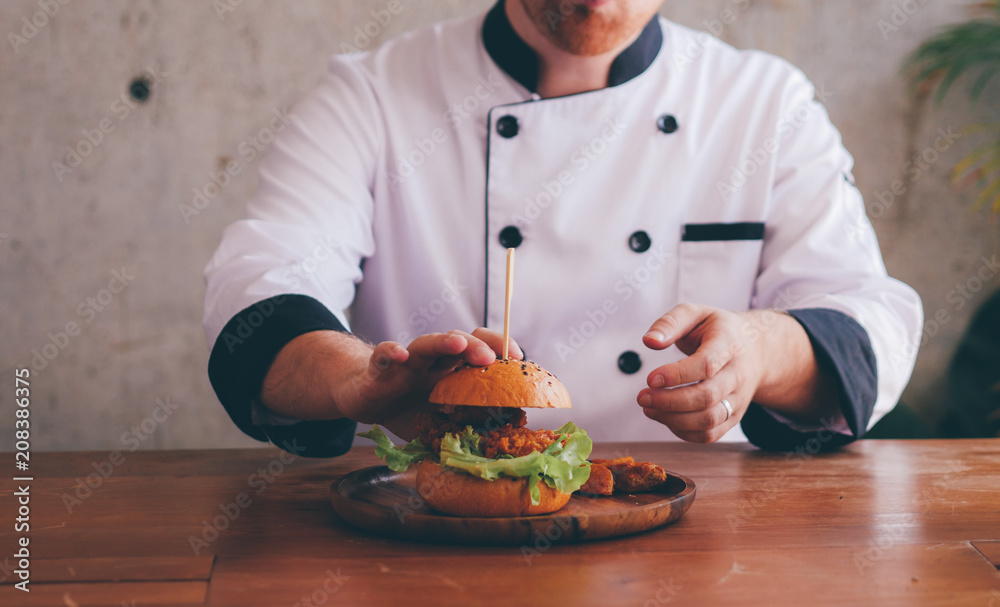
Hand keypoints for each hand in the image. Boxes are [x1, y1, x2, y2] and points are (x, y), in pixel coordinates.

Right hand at [260, 328, 521, 439]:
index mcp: (451, 371)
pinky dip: (390, 353)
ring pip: (425, 344)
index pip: (478, 353)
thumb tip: (502, 444)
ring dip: (443, 342)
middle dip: (477, 347)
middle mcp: (432, 362)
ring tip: (458, 343)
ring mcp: (406, 363)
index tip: (518, 358)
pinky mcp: (378, 370)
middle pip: (457, 344)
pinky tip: (399, 354)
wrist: (363, 398)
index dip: (498, 351)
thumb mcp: (440, 422)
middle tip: (493, 358)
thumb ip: (466, 427)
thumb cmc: (407, 408)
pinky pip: (383, 357)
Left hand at [636, 304, 767, 442]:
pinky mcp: (734, 417)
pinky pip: (710, 435)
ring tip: (649, 408)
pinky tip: (665, 418)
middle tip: (642, 397)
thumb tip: (649, 341)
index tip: (650, 378)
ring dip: (673, 420)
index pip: (707, 365)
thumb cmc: (718, 331)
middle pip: (707, 397)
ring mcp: (738, 399)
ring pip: (709, 421)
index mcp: (729, 345)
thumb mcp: (696, 313)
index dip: (676, 375)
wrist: (754, 349)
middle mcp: (738, 375)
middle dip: (669, 401)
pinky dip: (684, 433)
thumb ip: (670, 323)